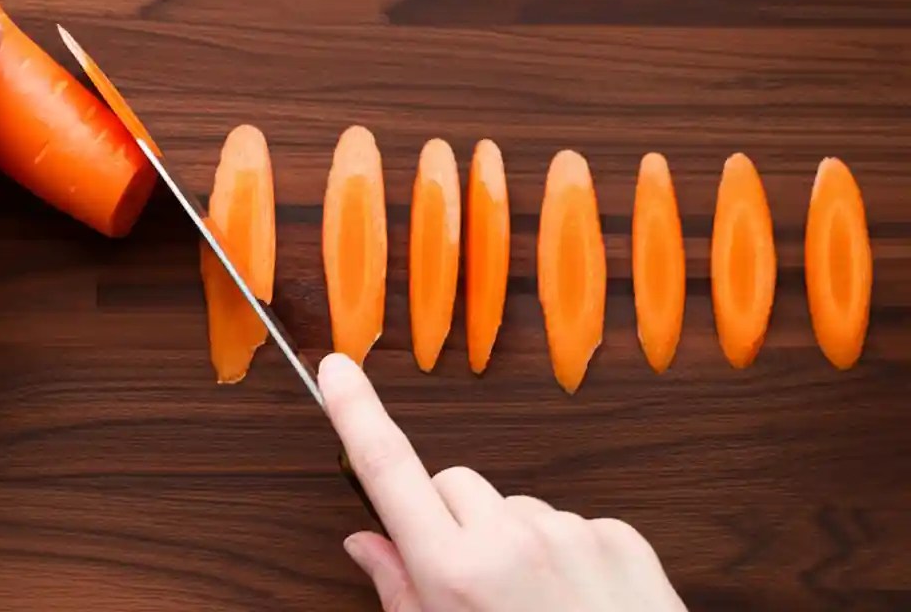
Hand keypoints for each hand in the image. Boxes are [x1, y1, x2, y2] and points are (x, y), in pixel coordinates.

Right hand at [318, 354, 686, 611]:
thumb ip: (400, 591)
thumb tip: (364, 543)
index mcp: (456, 574)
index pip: (389, 469)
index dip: (357, 413)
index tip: (339, 370)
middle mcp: (512, 542)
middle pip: (453, 483)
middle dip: (447, 516)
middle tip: (464, 578)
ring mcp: (571, 534)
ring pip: (513, 506)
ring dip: (509, 538)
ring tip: (532, 603)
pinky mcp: (620, 538)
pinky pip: (569, 523)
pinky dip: (563, 553)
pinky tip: (574, 601)